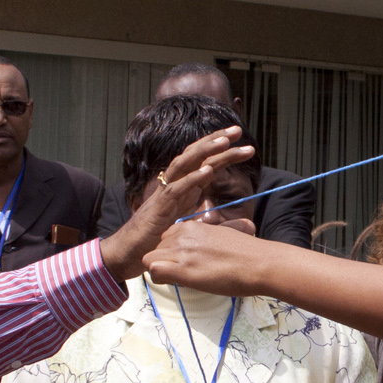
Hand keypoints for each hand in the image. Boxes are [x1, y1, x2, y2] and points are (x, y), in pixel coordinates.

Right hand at [97, 126, 255, 281]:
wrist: (132, 252)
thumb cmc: (162, 239)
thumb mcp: (197, 227)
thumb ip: (221, 222)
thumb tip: (249, 223)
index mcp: (186, 186)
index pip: (206, 162)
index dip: (224, 150)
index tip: (245, 143)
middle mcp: (175, 183)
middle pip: (196, 155)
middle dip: (217, 141)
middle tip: (238, 130)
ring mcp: (166, 192)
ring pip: (185, 164)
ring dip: (204, 151)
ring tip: (224, 142)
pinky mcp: (160, 206)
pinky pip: (176, 188)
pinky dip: (192, 179)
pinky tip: (207, 170)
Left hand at [145, 219, 273, 296]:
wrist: (258, 263)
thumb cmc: (247, 254)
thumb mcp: (221, 237)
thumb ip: (204, 241)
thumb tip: (203, 252)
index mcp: (192, 226)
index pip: (166, 238)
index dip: (172, 253)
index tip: (185, 263)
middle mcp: (182, 235)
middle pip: (157, 249)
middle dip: (165, 262)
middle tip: (184, 274)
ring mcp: (181, 251)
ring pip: (150, 259)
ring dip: (161, 271)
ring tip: (181, 280)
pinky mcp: (182, 269)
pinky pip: (154, 270)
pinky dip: (159, 278)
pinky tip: (174, 283)